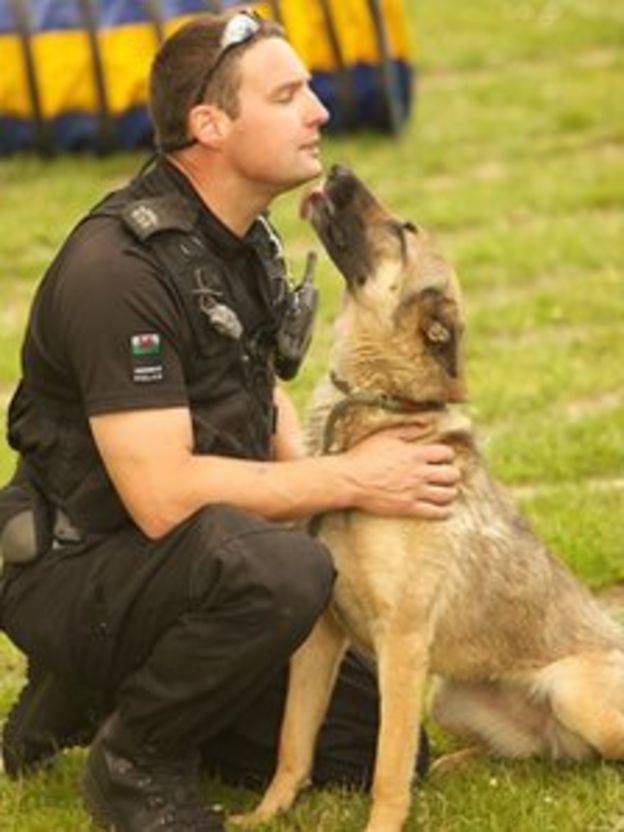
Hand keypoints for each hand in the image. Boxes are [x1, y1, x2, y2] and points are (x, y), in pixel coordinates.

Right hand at [342, 426, 459, 518]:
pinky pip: (435, 512)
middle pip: (452, 475)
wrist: (350, 480)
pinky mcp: (408, 507)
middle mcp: (419, 473)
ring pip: (447, 494)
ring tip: (447, 492)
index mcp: (415, 454)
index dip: (448, 456)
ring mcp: (415, 491)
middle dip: (453, 475)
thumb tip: (426, 425)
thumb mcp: (385, 436)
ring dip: (450, 493)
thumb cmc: (364, 456)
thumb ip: (408, 430)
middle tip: (448, 476)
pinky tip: (445, 510)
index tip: (443, 459)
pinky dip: (444, 511)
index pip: (446, 454)